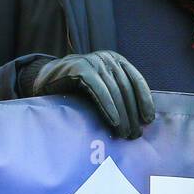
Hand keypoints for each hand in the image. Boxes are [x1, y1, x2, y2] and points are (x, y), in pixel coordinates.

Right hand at [18, 51, 153, 139]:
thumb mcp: (102, 89)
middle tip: (135, 135)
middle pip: (126, 88)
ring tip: (125, 133)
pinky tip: (114, 121)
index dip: (145, 101)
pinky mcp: (80, 68)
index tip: (148, 120)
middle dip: (133, 113)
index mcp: (117, 61)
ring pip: (114, 89)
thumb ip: (119, 96)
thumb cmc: (76, 89)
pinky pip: (99, 89)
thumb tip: (140, 120)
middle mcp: (107, 58)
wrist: (45, 80)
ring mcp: (94, 61)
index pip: (137, 80)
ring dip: (122, 114)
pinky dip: (108, 105)